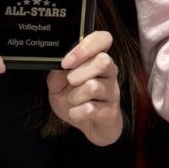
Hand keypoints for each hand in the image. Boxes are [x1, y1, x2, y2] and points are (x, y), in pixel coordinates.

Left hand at [47, 30, 122, 146]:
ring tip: (73, 100)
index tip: (67, 62)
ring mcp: (112, 92)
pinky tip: (76, 113)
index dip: (85, 47)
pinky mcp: (111, 112)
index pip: (103, 39)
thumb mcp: (58, 85)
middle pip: (103, 60)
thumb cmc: (76, 100)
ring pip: (93, 86)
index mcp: (97, 60)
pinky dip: (76, 112)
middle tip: (70, 82)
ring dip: (75, 95)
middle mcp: (109, 73)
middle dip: (78, 73)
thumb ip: (57, 73)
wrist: (90, 128)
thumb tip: (56, 63)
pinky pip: (90, 109)